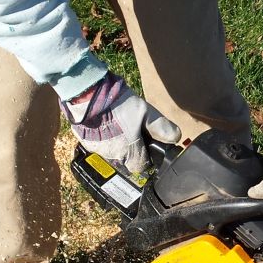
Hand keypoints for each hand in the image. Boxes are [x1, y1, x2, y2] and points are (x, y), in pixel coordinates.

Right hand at [61, 72, 180, 177]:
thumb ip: (161, 126)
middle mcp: (114, 156)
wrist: (87, 95)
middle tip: (132, 133)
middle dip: (131, 151)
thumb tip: (175, 138)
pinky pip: (98, 147)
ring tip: (118, 127)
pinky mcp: (86, 143)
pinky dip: (103, 140)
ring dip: (117, 146)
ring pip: (112, 155)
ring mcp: (99, 151)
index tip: (146, 146)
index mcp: (130, 152)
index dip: (145, 157)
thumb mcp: (145, 112)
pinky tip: (105, 126)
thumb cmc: (117, 104)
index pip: (141, 166)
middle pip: (126, 161)